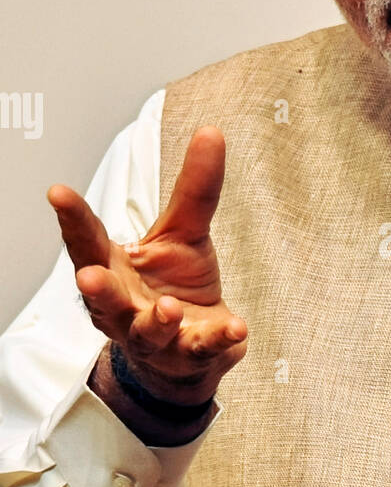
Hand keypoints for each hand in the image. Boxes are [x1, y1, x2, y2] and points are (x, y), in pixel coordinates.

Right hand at [48, 126, 246, 405]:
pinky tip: (236, 327)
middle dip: (96, 289)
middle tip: (89, 276)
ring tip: (168, 308)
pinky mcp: (188, 356)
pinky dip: (217, 339)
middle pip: (103, 298)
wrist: (191, 352)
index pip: (87, 242)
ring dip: (155, 321)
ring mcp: (153, 337)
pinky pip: (200, 349)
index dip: (72, 219)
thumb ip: (195, 187)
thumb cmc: (176, 287)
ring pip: (146, 333)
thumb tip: (211, 131)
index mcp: (114, 269)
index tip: (58, 192)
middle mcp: (124, 307)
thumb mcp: (185, 231)